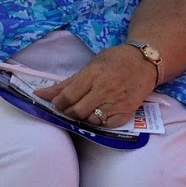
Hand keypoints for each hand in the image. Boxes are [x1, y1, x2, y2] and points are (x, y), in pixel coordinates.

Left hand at [34, 45, 157, 128]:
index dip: (58, 103)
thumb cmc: (114, 61)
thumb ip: (66, 83)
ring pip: (90, 120)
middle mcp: (105, 89)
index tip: (58, 103)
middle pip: (77, 111)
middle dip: (68, 112)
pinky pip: (106, 125)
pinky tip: (99, 112)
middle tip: (70, 108)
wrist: (145, 62)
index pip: (68, 96)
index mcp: (93, 74)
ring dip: (84, 117)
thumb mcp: (90, 66)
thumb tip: (40, 94)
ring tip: (86, 107)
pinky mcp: (127, 113)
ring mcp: (117, 102)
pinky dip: (99, 122)